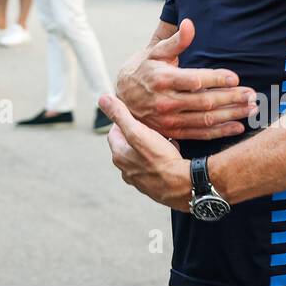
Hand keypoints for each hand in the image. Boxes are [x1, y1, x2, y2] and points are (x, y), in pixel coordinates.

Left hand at [99, 94, 192, 210]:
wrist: (183, 185)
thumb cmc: (160, 158)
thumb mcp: (138, 132)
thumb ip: (120, 115)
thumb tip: (103, 99)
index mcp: (119, 156)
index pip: (114, 132)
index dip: (123, 121)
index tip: (135, 115)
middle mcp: (126, 170)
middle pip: (128, 145)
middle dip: (138, 134)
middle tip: (151, 126)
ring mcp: (140, 180)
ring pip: (142, 156)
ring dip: (150, 147)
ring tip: (164, 139)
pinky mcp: (155, 186)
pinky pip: (155, 167)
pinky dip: (160, 159)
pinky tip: (173, 153)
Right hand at [115, 19, 255, 139]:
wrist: (123, 99)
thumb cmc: (144, 70)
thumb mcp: (155, 52)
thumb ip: (176, 41)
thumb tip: (190, 24)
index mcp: (163, 79)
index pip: (194, 80)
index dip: (216, 79)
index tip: (235, 77)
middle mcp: (166, 101)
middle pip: (204, 101)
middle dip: (231, 98)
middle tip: (251, 94)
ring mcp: (169, 119)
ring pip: (205, 119)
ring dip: (231, 115)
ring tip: (251, 108)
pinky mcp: (173, 132)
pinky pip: (200, 134)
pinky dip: (220, 132)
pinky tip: (238, 127)